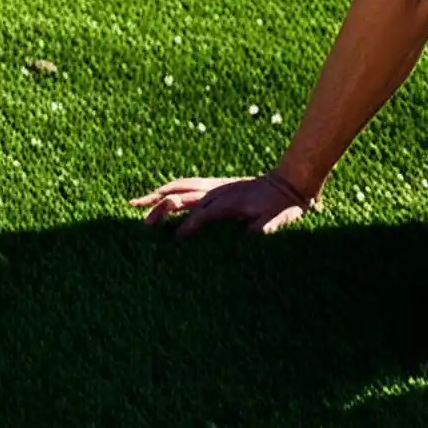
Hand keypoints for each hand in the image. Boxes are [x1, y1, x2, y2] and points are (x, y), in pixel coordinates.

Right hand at [129, 173, 314, 237]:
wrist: (291, 184)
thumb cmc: (283, 207)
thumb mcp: (279, 220)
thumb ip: (266, 227)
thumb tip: (255, 235)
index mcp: (228, 202)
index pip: (199, 216)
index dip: (185, 229)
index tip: (172, 243)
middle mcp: (217, 191)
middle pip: (181, 197)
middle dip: (159, 209)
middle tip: (142, 224)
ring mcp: (216, 186)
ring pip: (180, 187)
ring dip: (158, 195)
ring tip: (136, 203)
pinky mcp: (218, 184)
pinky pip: (188, 184)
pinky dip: (171, 188)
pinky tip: (161, 194)